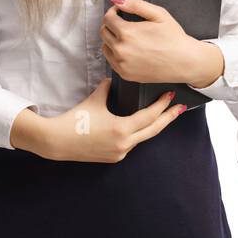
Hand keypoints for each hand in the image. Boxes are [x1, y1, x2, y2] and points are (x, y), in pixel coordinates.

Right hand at [10, 76, 186, 162]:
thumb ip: (107, 88)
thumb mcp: (94, 100)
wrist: (57, 141)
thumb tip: (112, 80)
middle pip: (153, 130)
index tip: (171, 96)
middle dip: (168, 118)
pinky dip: (137, 134)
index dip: (162, 106)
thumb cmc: (75, 119)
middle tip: (180, 108)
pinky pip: (131, 144)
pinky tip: (141, 127)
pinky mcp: (113, 157)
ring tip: (162, 115)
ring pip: (142, 138)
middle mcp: (124, 144)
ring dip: (153, 126)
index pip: (149, 116)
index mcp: (122, 129)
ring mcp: (120, 153)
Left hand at [100, 0, 223, 88]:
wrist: (184, 62)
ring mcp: (122, 64)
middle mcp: (121, 50)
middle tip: (124, 23)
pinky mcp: (125, 74)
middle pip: (103, 32)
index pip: (107, 18)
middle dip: (111, 24)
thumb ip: (135, 4)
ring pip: (105, 47)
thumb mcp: (158, 14)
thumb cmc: (174, 38)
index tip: (120, 12)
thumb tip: (117, 1)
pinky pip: (111, 61)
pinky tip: (129, 50)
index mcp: (127, 33)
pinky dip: (115, 53)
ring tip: (127, 37)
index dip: (113, 12)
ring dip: (111, 39)